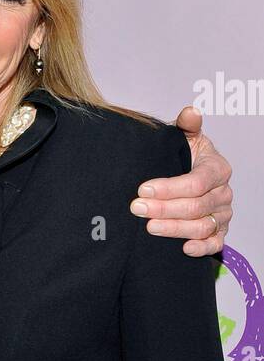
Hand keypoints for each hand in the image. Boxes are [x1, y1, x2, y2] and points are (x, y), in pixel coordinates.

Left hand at [129, 106, 231, 255]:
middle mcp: (223, 192)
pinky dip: (201, 248)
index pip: (196, 182)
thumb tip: (190, 112)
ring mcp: (222, 214)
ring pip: (202, 226)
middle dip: (164, 208)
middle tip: (137, 208)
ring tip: (149, 227)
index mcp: (217, 168)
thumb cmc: (184, 157)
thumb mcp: (184, 138)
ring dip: (175, 229)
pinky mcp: (219, 232)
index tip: (143, 189)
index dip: (169, 188)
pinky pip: (216, 244)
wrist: (188, 175)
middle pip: (196, 206)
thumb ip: (186, 125)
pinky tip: (183, 248)